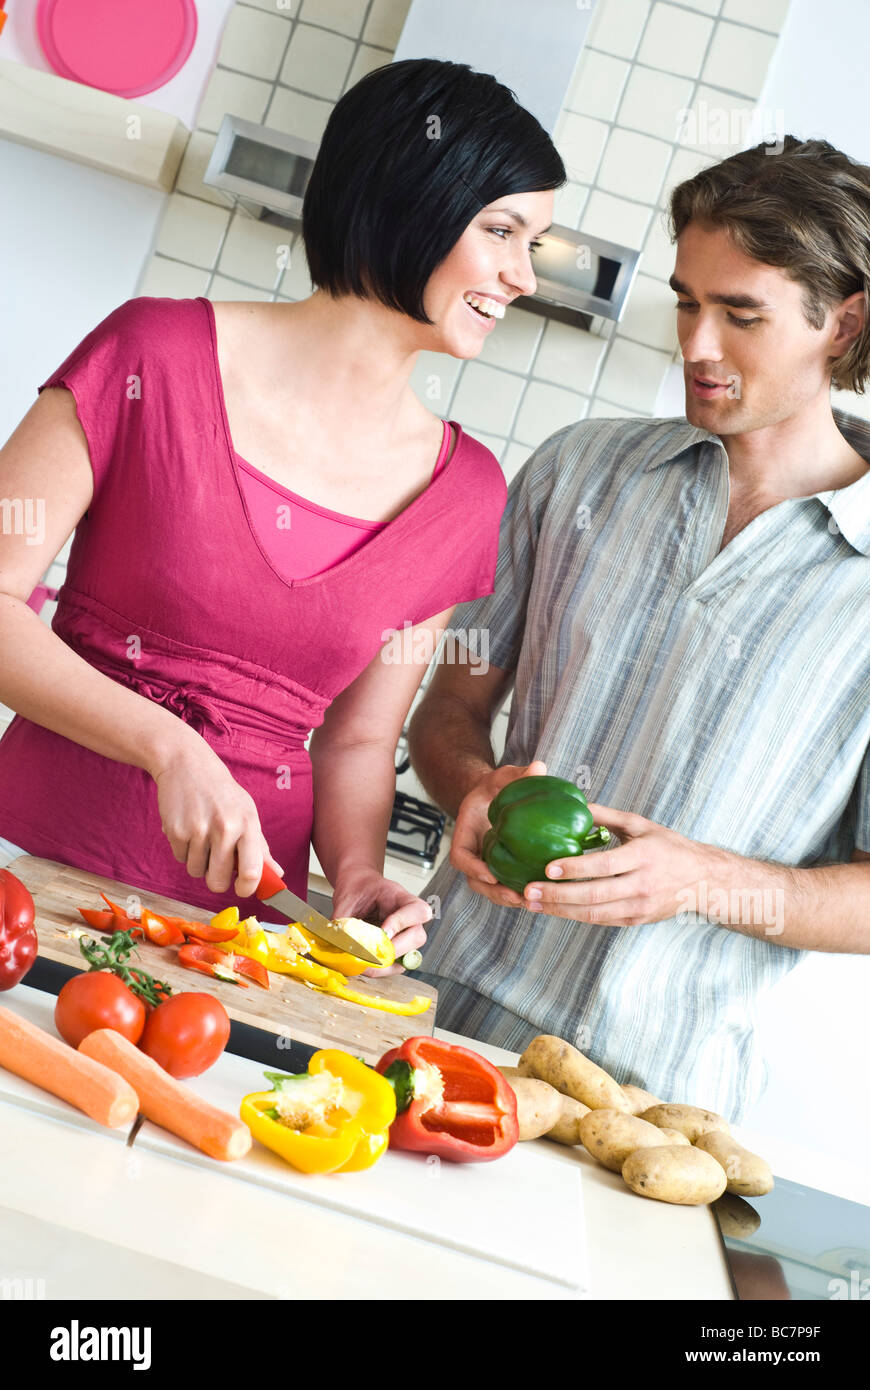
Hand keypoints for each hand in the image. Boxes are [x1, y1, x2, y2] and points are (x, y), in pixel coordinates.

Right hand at [151, 741, 282, 897]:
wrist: (186, 764)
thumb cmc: (221, 792)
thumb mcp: (247, 812)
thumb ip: (261, 847)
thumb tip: (277, 874)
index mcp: (248, 824)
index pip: (252, 871)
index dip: (247, 888)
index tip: (243, 889)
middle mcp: (225, 828)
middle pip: (218, 881)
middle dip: (216, 880)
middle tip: (216, 863)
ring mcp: (198, 830)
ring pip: (196, 872)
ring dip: (198, 862)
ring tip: (202, 836)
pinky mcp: (175, 830)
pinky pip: (180, 859)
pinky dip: (184, 850)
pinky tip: (188, 828)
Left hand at [331, 867, 431, 976]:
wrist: (358, 889)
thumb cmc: (358, 889)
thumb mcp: (348, 899)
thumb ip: (344, 920)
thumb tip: (338, 943)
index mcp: (401, 898)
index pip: (418, 911)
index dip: (402, 923)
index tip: (383, 931)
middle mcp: (409, 918)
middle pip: (417, 937)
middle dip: (394, 949)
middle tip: (370, 953)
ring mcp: (405, 935)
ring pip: (408, 955)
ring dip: (386, 963)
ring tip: (363, 962)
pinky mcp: (397, 950)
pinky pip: (396, 965)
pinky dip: (381, 969)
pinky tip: (365, 965)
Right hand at [450, 759, 548, 907]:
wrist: (496, 796)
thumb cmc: (496, 786)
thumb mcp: (504, 776)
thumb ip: (517, 774)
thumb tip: (539, 767)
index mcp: (465, 834)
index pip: (461, 857)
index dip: (473, 868)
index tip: (491, 873)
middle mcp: (474, 853)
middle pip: (475, 881)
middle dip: (494, 892)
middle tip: (515, 896)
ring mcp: (487, 863)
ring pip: (491, 889)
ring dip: (508, 899)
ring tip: (530, 902)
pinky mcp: (503, 868)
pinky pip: (507, 885)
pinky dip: (520, 893)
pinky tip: (541, 896)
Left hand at [521, 803, 719, 925]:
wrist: (700, 880)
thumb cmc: (667, 847)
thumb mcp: (640, 824)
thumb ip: (607, 815)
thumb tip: (574, 803)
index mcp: (643, 857)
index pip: (605, 866)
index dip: (575, 869)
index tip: (547, 867)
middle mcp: (641, 885)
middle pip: (594, 895)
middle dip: (557, 895)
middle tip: (528, 891)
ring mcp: (638, 907)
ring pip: (593, 914)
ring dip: (560, 911)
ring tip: (532, 904)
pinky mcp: (634, 920)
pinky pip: (600, 920)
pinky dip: (574, 916)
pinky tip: (553, 910)